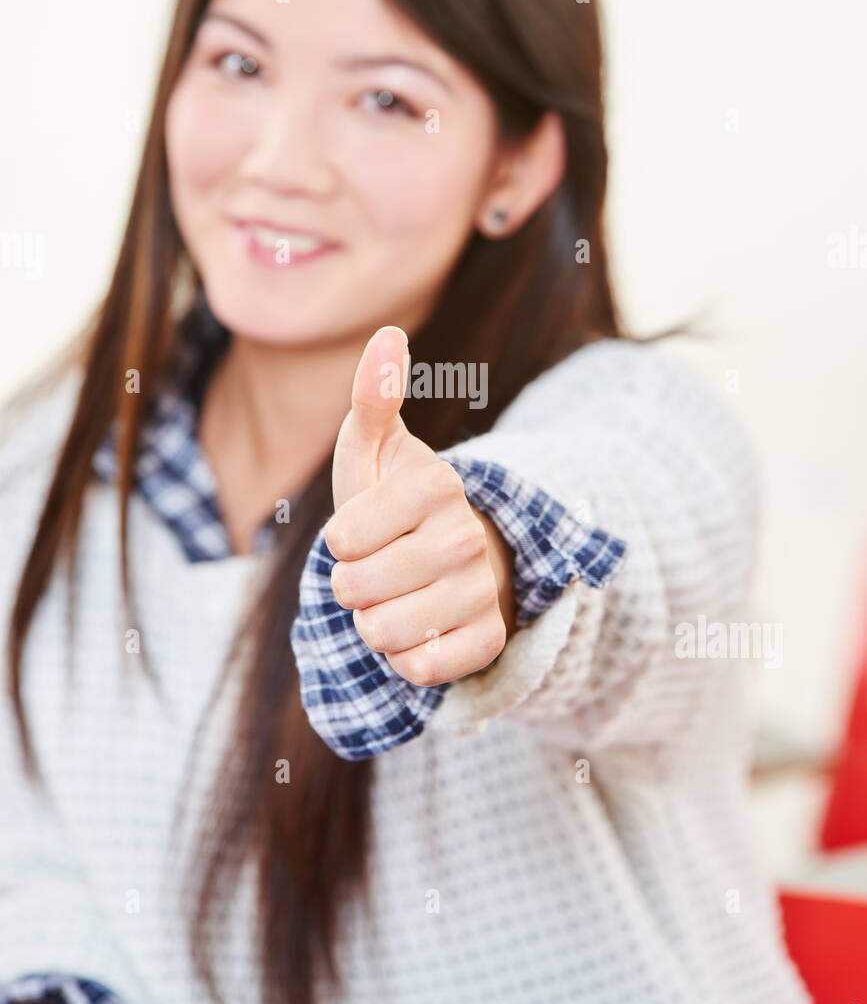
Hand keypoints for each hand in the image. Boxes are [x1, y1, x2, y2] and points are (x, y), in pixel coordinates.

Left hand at [326, 326, 514, 686]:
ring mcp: (483, 589)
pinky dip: (406, 658)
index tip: (359, 529)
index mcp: (436, 484)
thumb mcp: (372, 449)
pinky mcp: (489, 639)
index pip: (341, 540)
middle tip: (376, 567)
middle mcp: (467, 535)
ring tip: (396, 597)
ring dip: (373, 624)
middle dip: (350, 586)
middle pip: (357, 590)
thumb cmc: (393, 502)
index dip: (339, 541)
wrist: (446, 557)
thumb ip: (372, 397)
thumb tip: (388, 333)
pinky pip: (421, 670)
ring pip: (384, 633)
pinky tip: (421, 630)